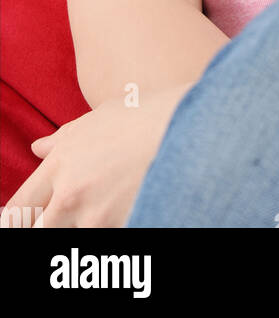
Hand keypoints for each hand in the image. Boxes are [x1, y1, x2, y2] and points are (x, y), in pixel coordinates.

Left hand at [0, 83, 192, 228]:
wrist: (193, 127)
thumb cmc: (148, 114)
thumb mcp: (100, 116)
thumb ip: (64, 138)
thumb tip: (39, 148)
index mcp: (60, 163)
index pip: (19, 207)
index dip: (17, 218)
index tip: (20, 220)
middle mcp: (70, 194)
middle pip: (40, 230)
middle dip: (51, 224)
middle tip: (78, 208)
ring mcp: (95, 217)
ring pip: (80, 232)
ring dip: (94, 220)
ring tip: (118, 195)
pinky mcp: (121, 228)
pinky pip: (111, 231)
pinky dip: (120, 221)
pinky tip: (136, 200)